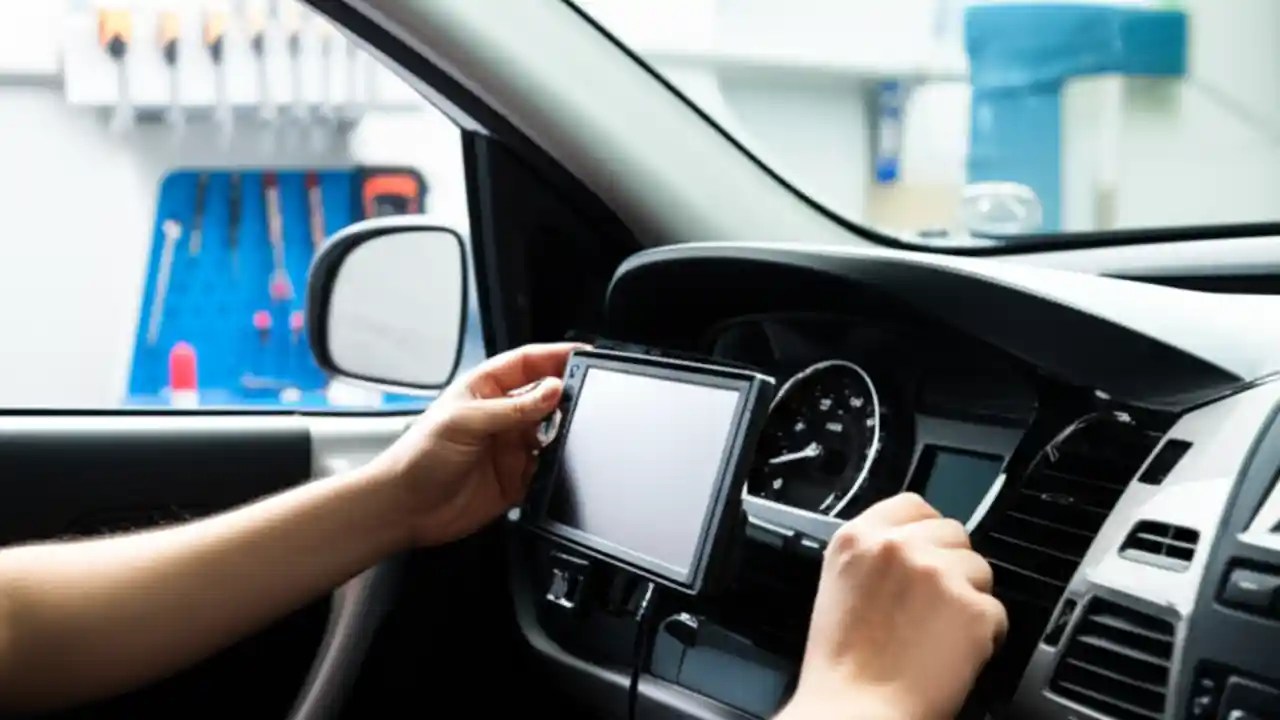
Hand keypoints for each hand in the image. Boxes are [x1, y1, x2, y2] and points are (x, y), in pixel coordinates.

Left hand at [369, 342, 584, 546]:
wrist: (405, 509)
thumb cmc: (418, 457)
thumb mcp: (464, 422)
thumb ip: (513, 408)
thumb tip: (553, 390)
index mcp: (486, 389)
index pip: (529, 363)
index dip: (556, 356)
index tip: (584, 356)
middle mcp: (502, 415)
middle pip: (548, 397)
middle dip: (568, 397)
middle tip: (583, 400)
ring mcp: (511, 446)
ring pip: (554, 433)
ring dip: (564, 434)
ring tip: (565, 437)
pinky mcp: (518, 478)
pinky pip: (550, 468)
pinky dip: (558, 466)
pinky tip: (555, 465)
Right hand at [780, 494, 1006, 719]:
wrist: (857, 713)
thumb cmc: (842, 667)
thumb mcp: (839, 587)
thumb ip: (874, 557)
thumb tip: (913, 550)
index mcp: (857, 538)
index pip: (913, 505)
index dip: (926, 532)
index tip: (927, 555)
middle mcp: (898, 546)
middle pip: (954, 533)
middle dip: (951, 565)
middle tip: (932, 607)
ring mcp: (937, 573)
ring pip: (980, 570)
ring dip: (969, 599)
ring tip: (939, 636)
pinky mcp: (972, 607)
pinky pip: (996, 613)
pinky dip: (984, 637)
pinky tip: (952, 657)